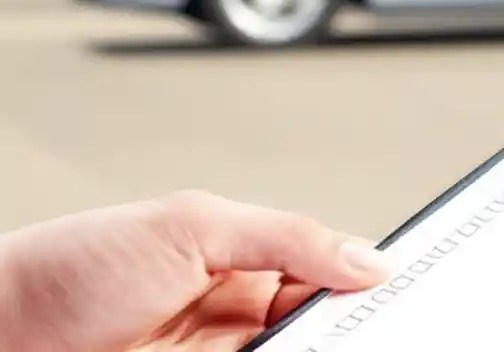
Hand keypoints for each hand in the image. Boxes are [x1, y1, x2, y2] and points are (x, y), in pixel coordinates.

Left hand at [0, 190, 390, 351]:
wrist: (3, 331)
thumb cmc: (73, 265)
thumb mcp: (192, 226)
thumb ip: (286, 235)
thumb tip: (367, 258)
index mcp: (248, 252)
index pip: (331, 265)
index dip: (367, 276)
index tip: (402, 288)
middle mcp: (242, 308)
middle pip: (325, 320)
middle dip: (353, 322)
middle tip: (377, 327)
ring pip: (301, 349)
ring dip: (325, 343)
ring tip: (338, 337)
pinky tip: (302, 351)